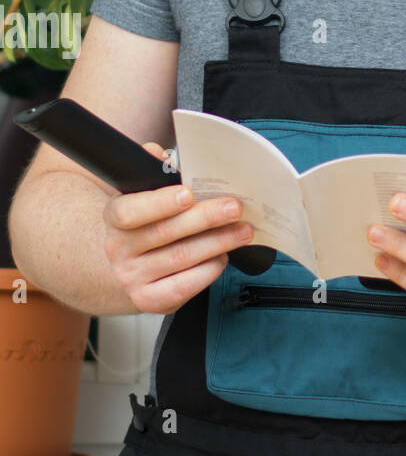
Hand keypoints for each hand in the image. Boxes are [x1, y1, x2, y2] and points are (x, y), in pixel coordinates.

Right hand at [101, 141, 254, 314]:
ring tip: (242, 231)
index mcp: (113, 219)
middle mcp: (118, 250)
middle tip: (234, 207)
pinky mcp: (149, 300)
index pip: (128, 212)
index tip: (188, 194)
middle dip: (205, 218)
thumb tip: (162, 155)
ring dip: (217, 242)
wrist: (122, 267)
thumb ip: (150, 173)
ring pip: (180, 259)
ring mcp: (132, 278)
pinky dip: (208, 270)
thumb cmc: (143, 224)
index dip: (158, 203)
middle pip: (165, 234)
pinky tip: (223, 256)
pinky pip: (184, 286)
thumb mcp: (138, 196)